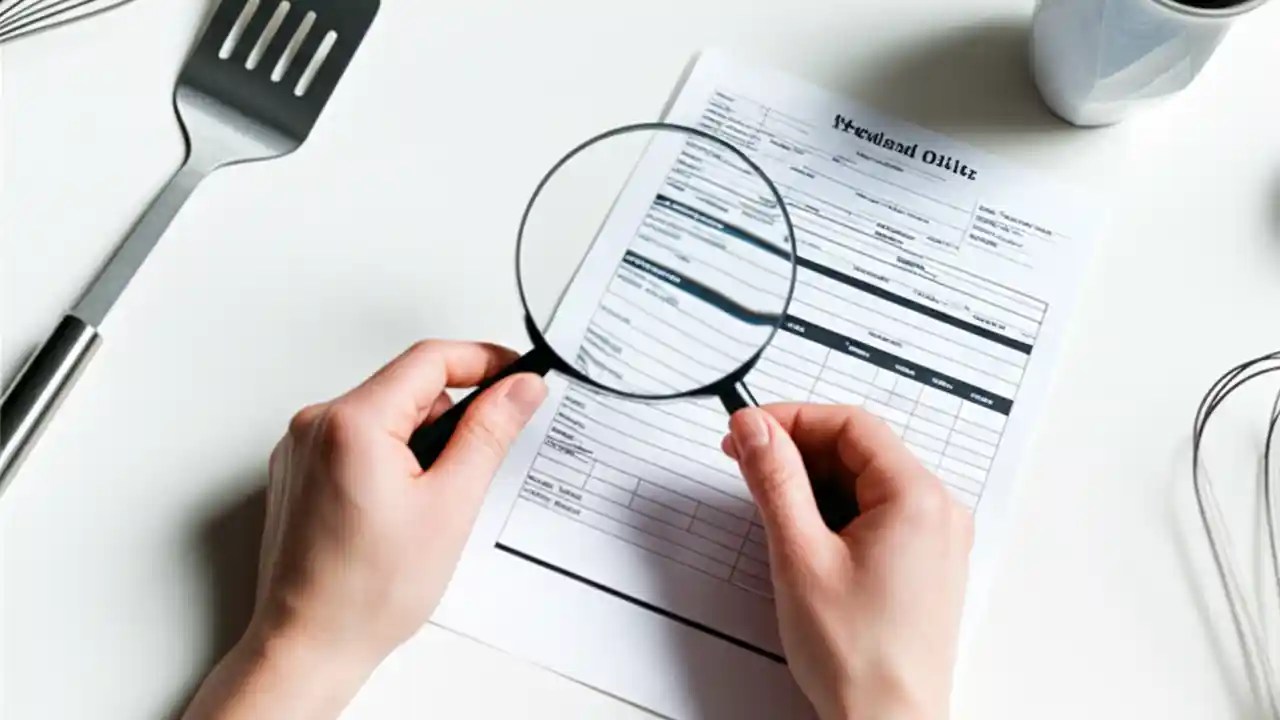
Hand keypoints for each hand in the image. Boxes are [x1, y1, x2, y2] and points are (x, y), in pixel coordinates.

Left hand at [184, 341, 547, 719]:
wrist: (309, 645)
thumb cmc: (366, 592)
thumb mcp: (451, 505)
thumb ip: (489, 433)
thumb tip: (519, 388)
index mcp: (352, 423)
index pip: (429, 359)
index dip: (482, 359)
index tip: (515, 372)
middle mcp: (315, 424)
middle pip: (405, 386)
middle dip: (449, 415)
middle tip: (469, 466)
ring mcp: (299, 448)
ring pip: (382, 414)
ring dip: (417, 441)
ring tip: (425, 504)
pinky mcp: (296, 470)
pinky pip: (355, 439)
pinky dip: (387, 457)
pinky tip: (396, 508)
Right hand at [722, 404, 972, 719]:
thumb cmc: (856, 656)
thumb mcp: (799, 555)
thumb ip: (775, 480)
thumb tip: (756, 427)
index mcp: (918, 499)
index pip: (851, 426)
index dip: (792, 418)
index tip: (747, 428)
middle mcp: (936, 512)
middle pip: (859, 450)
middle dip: (796, 448)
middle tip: (742, 458)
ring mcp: (932, 539)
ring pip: (863, 482)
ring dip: (810, 480)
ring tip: (762, 497)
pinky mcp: (920, 564)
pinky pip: (873, 514)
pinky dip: (831, 510)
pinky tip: (796, 527)